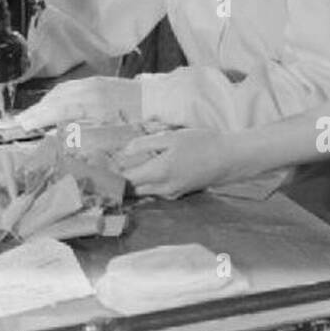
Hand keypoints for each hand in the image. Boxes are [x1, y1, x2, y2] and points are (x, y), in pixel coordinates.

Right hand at [11, 76, 142, 130]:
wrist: (155, 100)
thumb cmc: (137, 121)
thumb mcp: (113, 134)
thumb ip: (87, 135)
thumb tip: (63, 140)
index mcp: (92, 103)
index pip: (59, 108)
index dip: (40, 117)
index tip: (24, 125)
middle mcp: (89, 89)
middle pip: (56, 98)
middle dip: (37, 110)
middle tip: (21, 122)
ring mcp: (92, 83)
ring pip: (61, 91)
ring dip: (46, 103)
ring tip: (33, 115)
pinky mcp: (96, 81)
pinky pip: (70, 87)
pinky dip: (57, 96)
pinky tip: (53, 104)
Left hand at [118, 127, 242, 199]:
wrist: (230, 158)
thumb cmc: (202, 143)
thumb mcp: (172, 137)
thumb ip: (146, 144)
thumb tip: (124, 151)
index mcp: (159, 172)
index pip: (126, 180)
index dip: (111, 175)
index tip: (98, 168)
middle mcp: (163, 188)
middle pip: (133, 190)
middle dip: (119, 182)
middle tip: (106, 170)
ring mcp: (172, 193)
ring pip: (145, 191)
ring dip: (132, 183)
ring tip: (122, 170)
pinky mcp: (180, 192)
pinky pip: (157, 191)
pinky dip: (147, 184)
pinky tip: (145, 172)